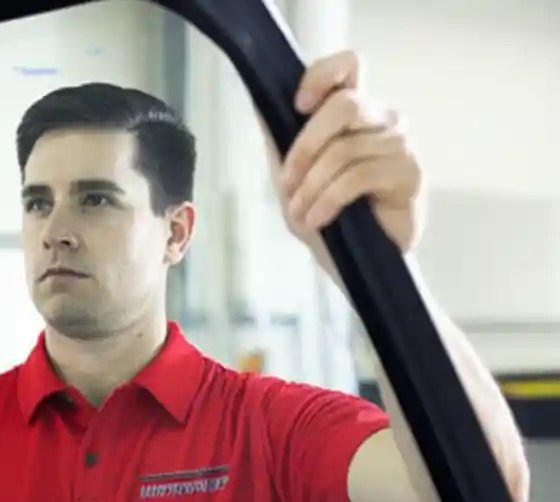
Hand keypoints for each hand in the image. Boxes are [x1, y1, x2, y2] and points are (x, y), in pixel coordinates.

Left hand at [275, 50, 425, 264]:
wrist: (352, 265)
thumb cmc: (325, 216)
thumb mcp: (289, 176)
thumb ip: (279, 138)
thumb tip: (259, 100)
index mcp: (356, 111)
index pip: (351, 65)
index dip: (322, 75)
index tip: (297, 106)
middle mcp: (384, 120)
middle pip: (344, 105)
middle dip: (305, 147)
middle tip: (287, 183)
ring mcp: (401, 145)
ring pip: (345, 149)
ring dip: (311, 187)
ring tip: (300, 213)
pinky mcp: (411, 174)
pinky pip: (358, 176)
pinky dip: (327, 201)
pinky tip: (316, 220)